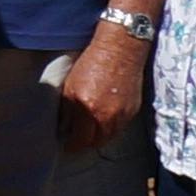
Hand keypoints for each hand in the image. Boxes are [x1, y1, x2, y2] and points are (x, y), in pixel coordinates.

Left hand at [56, 26, 149, 153]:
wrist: (120, 50)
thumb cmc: (92, 63)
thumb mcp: (70, 85)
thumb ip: (67, 109)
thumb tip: (63, 127)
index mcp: (88, 109)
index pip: (80, 140)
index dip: (72, 146)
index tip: (67, 146)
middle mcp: (107, 116)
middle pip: (96, 142)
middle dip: (85, 144)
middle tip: (77, 141)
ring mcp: (122, 115)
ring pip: (109, 137)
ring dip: (99, 138)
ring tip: (90, 133)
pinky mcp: (133, 110)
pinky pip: (120, 127)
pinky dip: (111, 128)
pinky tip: (103, 121)